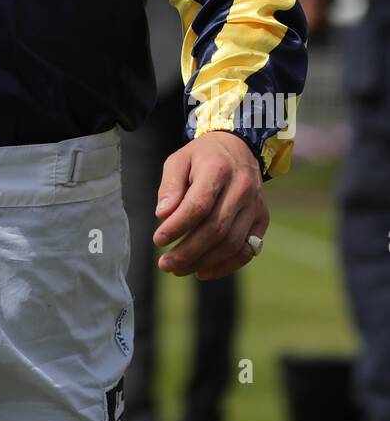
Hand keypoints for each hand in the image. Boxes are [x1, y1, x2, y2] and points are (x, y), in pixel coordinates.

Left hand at [153, 131, 267, 280]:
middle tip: (165, 263)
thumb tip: (162, 215)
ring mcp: (255, 205)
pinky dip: (225, 266)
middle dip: (188, 251)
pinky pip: (247, 250)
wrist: (238, 148)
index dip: (177, 226)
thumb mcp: (179, 161)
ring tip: (178, 269)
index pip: (198, 205)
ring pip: (231, 243)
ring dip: (203, 262)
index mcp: (218, 169)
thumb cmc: (202, 157)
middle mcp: (242, 188)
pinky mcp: (262, 219)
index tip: (158, 240)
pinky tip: (203, 271)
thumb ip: (169, 186)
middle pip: (216, 228)